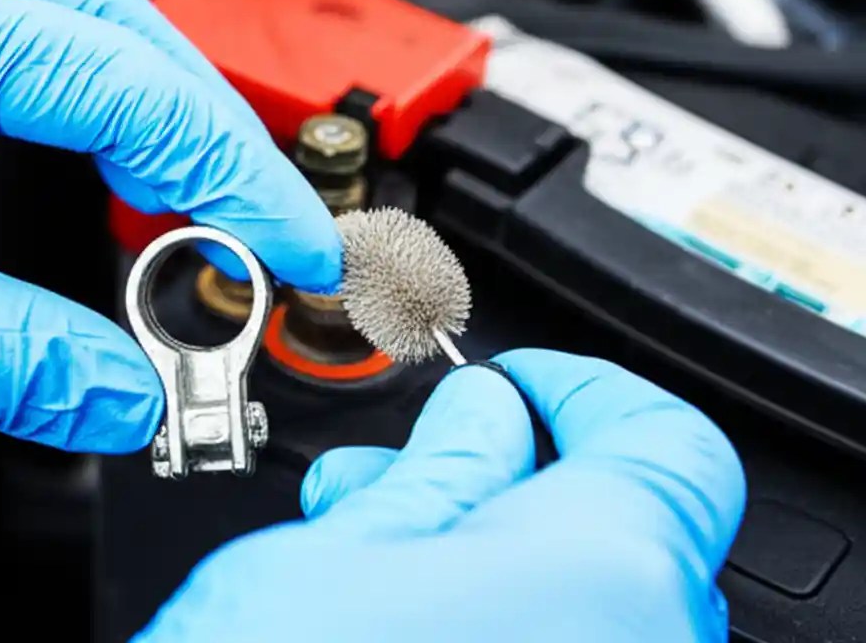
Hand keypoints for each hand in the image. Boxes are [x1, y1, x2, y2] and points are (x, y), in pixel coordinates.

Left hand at [0, 0, 338, 450]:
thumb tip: (118, 396)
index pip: (123, 81)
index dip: (226, 169)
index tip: (289, 250)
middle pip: (111, 56)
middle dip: (203, 146)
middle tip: (264, 239)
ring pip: (60, 90)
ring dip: (142, 163)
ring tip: (204, 237)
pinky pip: (0, 137)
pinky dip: (69, 188)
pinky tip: (95, 232)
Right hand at [135, 350, 745, 641]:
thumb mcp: (338, 549)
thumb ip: (438, 466)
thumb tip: (484, 418)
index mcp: (608, 574)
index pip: (665, 442)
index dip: (582, 391)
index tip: (513, 384)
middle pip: (618, 529)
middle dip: (504, 476)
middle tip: (402, 465)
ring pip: (583, 608)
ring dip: (488, 556)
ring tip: (366, 545)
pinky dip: (496, 631)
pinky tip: (394, 618)